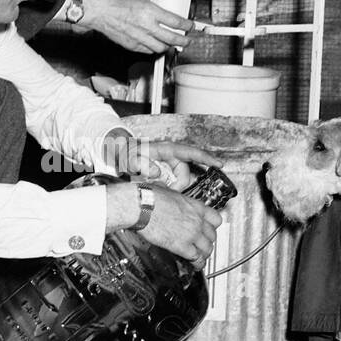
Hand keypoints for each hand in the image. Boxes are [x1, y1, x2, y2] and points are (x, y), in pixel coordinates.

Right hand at [78, 0, 196, 53]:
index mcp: (150, 12)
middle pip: (172, 39)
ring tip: (172, 44)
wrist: (100, 11)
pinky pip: (148, 51)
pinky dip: (154, 49)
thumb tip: (162, 11)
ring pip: (161, 48)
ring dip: (169, 47)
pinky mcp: (132, 45)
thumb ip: (152, 7)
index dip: (187, 26)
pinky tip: (156, 45)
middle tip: (187, 40)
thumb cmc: (116, 1)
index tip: (190, 25)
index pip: (176, 22)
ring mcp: (139, 38)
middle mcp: (147, 27)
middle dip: (183, 41)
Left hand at [102, 130, 220, 188]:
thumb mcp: (130, 160)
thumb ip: (141, 165)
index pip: (192, 152)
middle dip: (179, 184)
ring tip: (157, 187)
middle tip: (165, 190)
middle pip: (186, 172)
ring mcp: (171, 162)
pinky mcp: (169, 170)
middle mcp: (172, 155)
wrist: (121, 156)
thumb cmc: (126, 155)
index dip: (206, 158)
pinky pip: (176, 181)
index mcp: (167, 149)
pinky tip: (163, 190)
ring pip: (181, 179)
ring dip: (173, 187)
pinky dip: (171, 188)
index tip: (219, 164)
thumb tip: (156, 172)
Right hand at [108, 183, 219, 268]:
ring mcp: (191, 234)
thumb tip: (171, 197)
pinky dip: (197, 263)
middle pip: (212, 235)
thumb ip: (176, 199)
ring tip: (201, 257)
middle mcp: (197, 220)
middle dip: (208, 241)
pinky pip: (196, 258)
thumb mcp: (169, 192)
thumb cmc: (150, 197)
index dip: (213, 226)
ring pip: (208, 248)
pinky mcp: (181, 246)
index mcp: (195, 206)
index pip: (216, 219)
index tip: (210, 229)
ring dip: (205, 254)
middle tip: (203, 244)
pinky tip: (195, 265)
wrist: (141, 206)